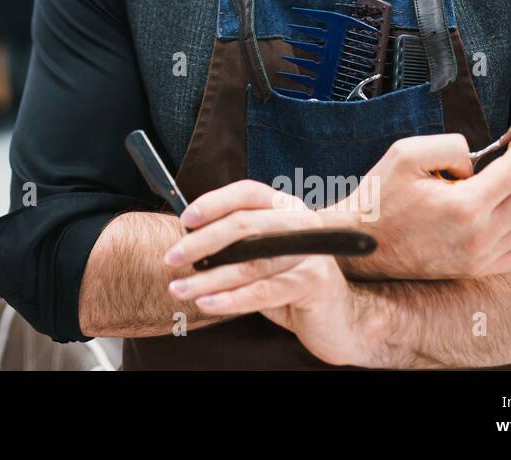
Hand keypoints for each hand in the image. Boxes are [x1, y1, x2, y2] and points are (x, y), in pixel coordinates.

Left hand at [165, 180, 377, 366]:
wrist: (338, 319)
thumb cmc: (290, 283)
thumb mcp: (263, 256)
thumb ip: (236, 244)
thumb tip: (186, 240)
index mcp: (285, 208)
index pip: (247, 193)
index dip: (213, 202)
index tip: (184, 219)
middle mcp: (301, 222)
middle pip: (244, 225)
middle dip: (201, 243)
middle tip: (171, 258)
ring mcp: (311, 251)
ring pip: (249, 263)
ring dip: (207, 278)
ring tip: (179, 288)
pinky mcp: (314, 282)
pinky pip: (263, 291)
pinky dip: (231, 299)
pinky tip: (207, 303)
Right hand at [320, 122, 510, 279]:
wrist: (360, 242)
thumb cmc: (378, 201)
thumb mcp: (405, 153)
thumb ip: (449, 145)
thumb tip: (475, 161)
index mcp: (465, 206)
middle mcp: (480, 235)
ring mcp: (480, 257)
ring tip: (505, 183)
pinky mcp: (476, 270)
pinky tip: (501, 215)